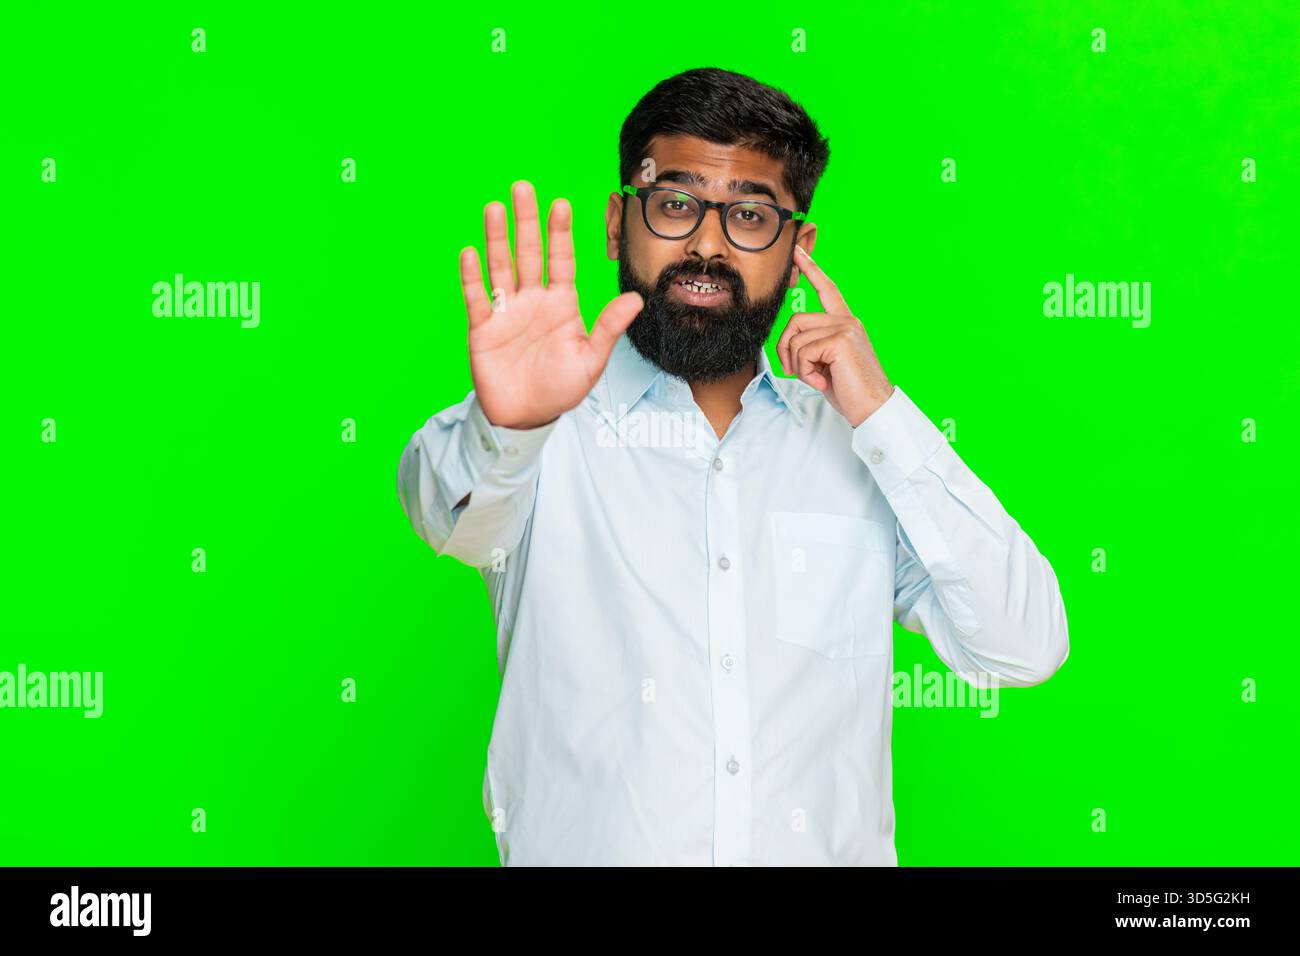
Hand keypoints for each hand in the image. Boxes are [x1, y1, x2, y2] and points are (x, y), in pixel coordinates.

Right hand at [460, 181, 643, 429]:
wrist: (527, 417)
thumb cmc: (561, 388)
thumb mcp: (590, 359)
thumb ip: (608, 328)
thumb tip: (635, 299)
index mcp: (561, 303)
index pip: (560, 260)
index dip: (559, 233)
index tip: (560, 204)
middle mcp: (533, 300)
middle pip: (528, 253)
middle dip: (525, 221)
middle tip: (523, 187)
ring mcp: (506, 311)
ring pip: (500, 267)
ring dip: (496, 238)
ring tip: (495, 208)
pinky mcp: (483, 328)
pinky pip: (477, 298)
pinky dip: (472, 277)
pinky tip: (470, 253)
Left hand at [776, 245, 893, 426]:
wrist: (873, 408)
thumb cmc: (851, 390)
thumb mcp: (827, 363)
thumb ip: (812, 345)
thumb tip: (788, 344)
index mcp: (845, 323)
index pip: (827, 289)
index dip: (811, 269)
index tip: (797, 251)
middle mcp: (847, 320)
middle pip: (795, 320)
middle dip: (785, 349)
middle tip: (796, 372)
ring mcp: (845, 328)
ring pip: (795, 339)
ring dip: (797, 365)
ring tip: (817, 378)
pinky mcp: (841, 340)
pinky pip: (803, 351)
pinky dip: (805, 372)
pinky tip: (822, 381)